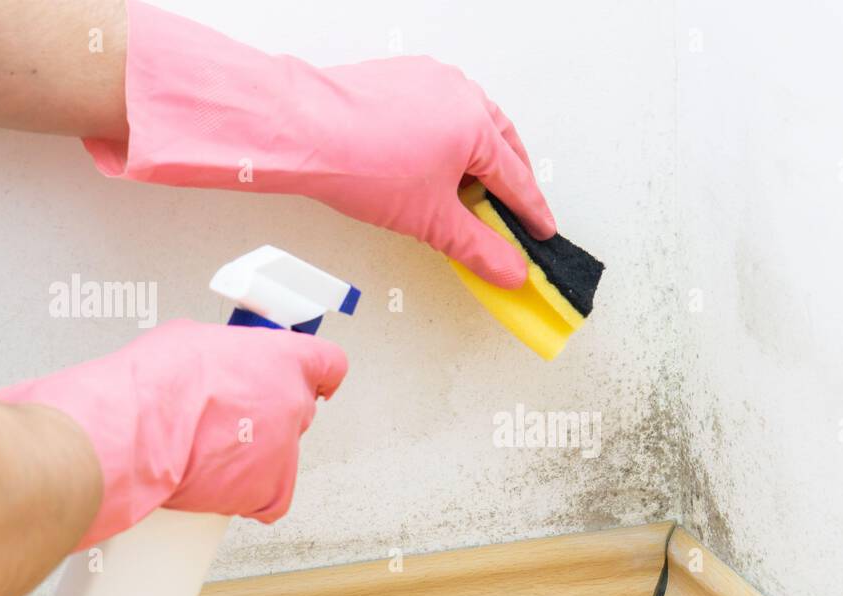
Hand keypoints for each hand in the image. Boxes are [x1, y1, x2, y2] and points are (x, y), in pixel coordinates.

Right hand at [0, 319, 346, 548]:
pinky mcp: (269, 491)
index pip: (329, 363)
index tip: (316, 380)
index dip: (320, 373)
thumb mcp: (191, 340)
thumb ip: (225, 354)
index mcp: (284, 360)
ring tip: (209, 452)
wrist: (134, 434)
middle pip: (299, 410)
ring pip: (281, 454)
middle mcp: (293, 405)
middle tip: (230, 418)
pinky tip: (217, 484)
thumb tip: (217, 363)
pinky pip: (269, 497)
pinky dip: (247, 494)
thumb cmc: (153, 384)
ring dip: (253, 455)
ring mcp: (285, 450)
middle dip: (269, 414)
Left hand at [84, 1, 555, 287]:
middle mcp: (460, 93)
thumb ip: (479, 249)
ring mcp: (430, 80)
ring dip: (478, 158)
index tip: (539, 233)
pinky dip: (448, 138)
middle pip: (501, 146)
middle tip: (511, 216)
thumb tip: (509, 271)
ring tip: (472, 191)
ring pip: (471, 123)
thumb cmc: (360, 163)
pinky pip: (441, 110)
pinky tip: (434, 161)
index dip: (531, 213)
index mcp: (478, 125)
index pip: (517, 179)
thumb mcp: (432, 221)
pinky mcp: (401, 78)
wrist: (303, 130)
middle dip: (509, 182)